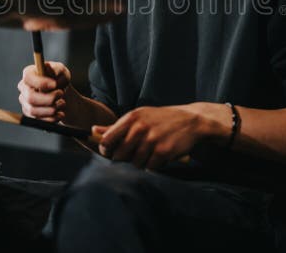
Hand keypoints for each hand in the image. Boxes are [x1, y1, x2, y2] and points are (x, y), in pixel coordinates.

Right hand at [17, 61, 70, 122]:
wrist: (62, 94)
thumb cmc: (59, 79)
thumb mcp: (61, 71)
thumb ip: (55, 69)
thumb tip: (47, 66)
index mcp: (29, 74)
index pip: (28, 78)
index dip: (41, 82)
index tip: (55, 85)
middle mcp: (24, 88)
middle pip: (30, 97)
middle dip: (48, 99)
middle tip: (61, 94)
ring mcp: (25, 102)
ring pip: (34, 111)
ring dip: (52, 109)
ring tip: (62, 104)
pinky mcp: (30, 114)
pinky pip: (38, 121)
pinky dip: (52, 119)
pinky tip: (60, 114)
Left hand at [92, 105, 207, 169]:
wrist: (191, 121)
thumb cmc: (161, 119)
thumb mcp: (139, 117)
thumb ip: (116, 126)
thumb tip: (94, 130)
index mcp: (132, 118)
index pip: (108, 139)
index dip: (106, 149)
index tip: (109, 152)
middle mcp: (140, 128)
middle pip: (120, 155)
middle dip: (124, 158)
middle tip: (134, 154)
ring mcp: (152, 140)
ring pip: (135, 163)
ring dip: (141, 162)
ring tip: (149, 153)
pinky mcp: (163, 152)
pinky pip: (150, 167)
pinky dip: (153, 165)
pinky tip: (159, 156)